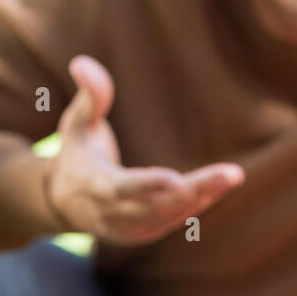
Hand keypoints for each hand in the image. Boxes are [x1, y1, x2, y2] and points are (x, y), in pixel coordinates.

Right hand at [45, 55, 245, 244]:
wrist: (63, 205)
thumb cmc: (76, 154)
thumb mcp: (76, 124)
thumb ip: (89, 97)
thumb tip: (82, 61)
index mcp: (92, 185)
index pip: (121, 189)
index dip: (148, 185)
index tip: (176, 179)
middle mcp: (110, 213)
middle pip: (156, 207)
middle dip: (195, 191)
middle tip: (233, 174)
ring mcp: (127, 229)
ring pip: (170, 217)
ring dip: (204, 197)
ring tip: (233, 176)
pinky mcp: (143, 234)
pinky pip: (174, 221)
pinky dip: (198, 204)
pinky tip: (222, 185)